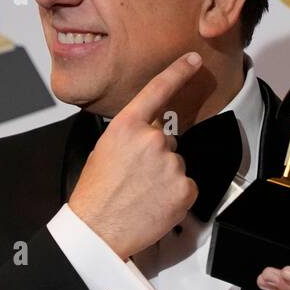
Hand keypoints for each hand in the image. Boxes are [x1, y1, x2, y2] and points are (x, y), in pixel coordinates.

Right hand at [67, 52, 203, 259]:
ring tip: (142, 194)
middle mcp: (153, 139)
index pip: (158, 90)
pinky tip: (154, 204)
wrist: (98, 229)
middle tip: (135, 178)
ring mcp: (171, 164)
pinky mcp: (185, 188)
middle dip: (157, 157)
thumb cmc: (96, 194)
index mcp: (128, 126)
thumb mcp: (105, 150)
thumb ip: (130, 136)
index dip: (178, 72)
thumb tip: (147, 136)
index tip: (193, 59)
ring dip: (165, 178)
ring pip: (177, 165)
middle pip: (168, 140)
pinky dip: (175, 196)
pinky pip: (187, 187)